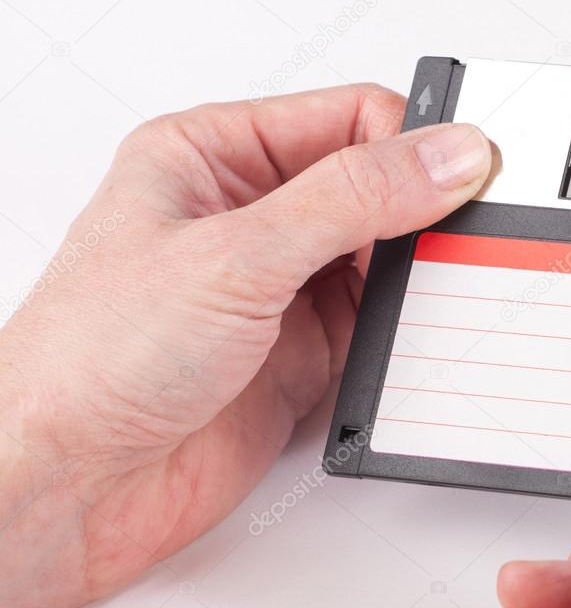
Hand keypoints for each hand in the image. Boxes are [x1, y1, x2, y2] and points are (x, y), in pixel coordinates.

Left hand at [0, 84, 490, 607]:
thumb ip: (351, 200)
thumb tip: (444, 157)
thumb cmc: (92, 362)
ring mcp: (280, 288)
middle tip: (462, 237)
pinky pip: (381, 326)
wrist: (69, 488)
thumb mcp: (233, 256)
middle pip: (374, 187)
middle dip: (422, 212)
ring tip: (434, 294)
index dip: (411, 141)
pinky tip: (410, 340)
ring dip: (417, 276)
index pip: (346, 119)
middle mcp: (252, 218)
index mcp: (214, 158)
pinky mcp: (303, 353)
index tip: (463, 175)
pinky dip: (408, 332)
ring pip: (385, 259)